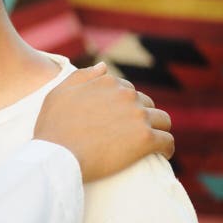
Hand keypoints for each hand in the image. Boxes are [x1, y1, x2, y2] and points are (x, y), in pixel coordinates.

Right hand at [33, 62, 172, 182]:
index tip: (119, 119)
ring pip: (163, 120)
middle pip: (147, 104)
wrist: (57, 156)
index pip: (128, 90)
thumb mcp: (59, 93)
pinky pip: (168, 141)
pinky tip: (161, 155)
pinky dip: (166, 148)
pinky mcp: (146, 139)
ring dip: (158, 130)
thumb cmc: (53, 127)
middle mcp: (126, 95)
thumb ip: (82, 77)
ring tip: (151, 143)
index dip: (124, 105)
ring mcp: (138, 116)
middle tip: (131, 134)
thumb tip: (104, 66)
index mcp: (107, 82)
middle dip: (142, 116)